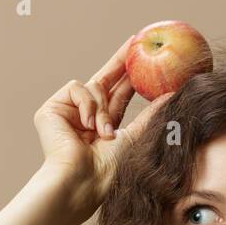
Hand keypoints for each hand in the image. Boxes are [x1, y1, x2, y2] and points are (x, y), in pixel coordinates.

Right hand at [34, 34, 174, 221]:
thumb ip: (152, 113)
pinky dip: (86, 104)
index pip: (120, 94)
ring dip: (101, 108)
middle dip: (120, 62)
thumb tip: (174, 93)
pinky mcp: (51, 110)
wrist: (82, 181)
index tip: (147, 60)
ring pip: (92, 86)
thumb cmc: (109, 169)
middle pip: (104, 80)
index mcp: (105, 126)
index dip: (132, 77)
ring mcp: (68, 113)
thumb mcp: (136, 135)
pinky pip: (76, 88)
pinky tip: (87, 125)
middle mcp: (86, 118)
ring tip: (102, 132)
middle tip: (137, 43)